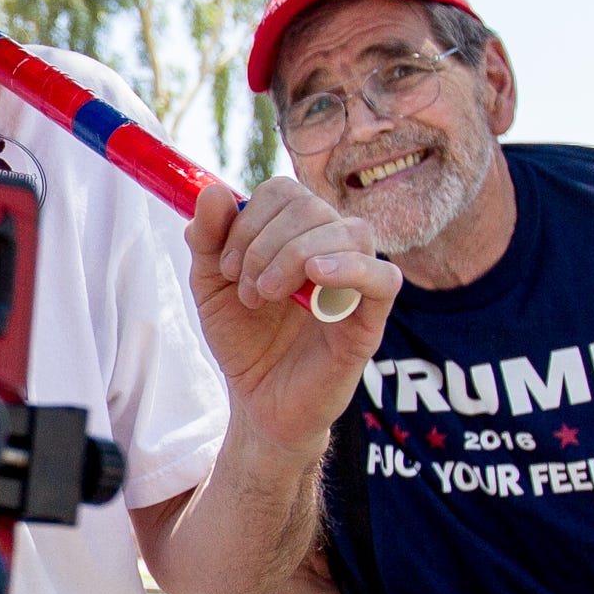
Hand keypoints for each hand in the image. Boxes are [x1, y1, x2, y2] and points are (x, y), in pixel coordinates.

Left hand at [184, 177, 400, 452]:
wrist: (257, 402)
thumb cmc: (243, 341)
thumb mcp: (211, 287)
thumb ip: (208, 241)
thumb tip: (214, 191)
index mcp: (295, 234)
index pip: (284, 192)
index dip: (249, 219)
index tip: (226, 266)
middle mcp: (330, 248)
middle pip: (312, 207)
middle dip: (265, 244)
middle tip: (246, 290)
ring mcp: (354, 282)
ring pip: (350, 233)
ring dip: (295, 255)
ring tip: (266, 295)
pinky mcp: (370, 320)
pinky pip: (384, 278)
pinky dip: (352, 268)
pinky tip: (316, 276)